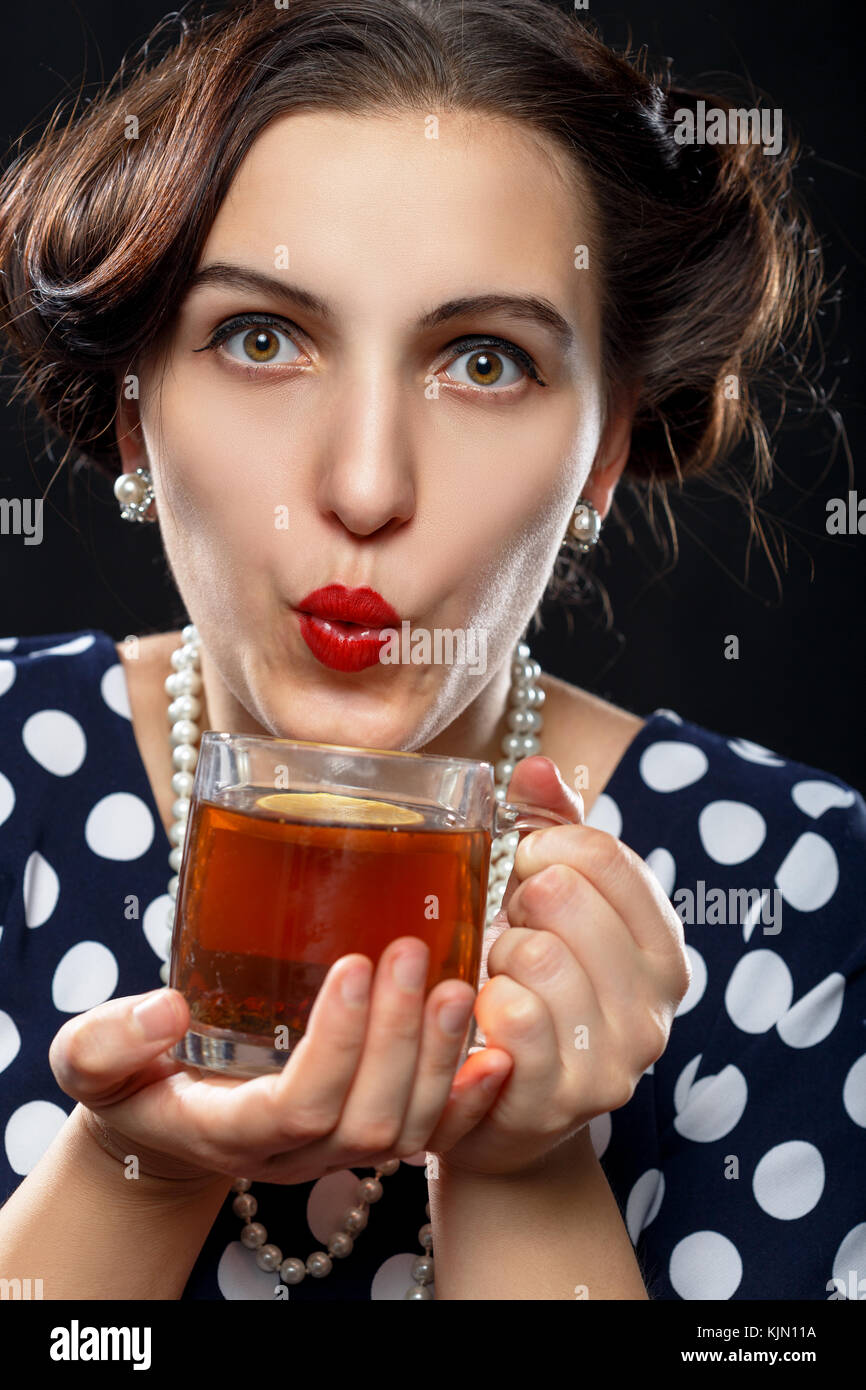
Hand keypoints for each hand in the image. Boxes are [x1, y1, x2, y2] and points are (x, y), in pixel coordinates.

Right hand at [48, 936, 509, 1187]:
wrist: (166, 1121)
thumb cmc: (133, 1080)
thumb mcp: (92, 1060)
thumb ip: (109, 1041)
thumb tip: (165, 1010)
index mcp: (233, 1130)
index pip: (299, 1106)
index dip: (337, 1044)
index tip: (354, 964)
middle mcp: (296, 1151)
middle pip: (369, 1119)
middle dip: (400, 1038)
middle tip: (413, 952)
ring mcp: (337, 1148)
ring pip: (410, 1130)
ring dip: (442, 1058)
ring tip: (458, 982)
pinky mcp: (366, 1129)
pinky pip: (434, 1135)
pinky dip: (471, 1099)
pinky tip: (499, 1054)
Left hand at [424, 756, 690, 1177]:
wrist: (507, 1113)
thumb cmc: (530, 991)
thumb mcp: (549, 904)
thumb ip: (550, 829)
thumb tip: (535, 764)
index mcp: (665, 946)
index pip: (604, 852)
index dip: (545, 846)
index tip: (526, 870)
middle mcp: (658, 1005)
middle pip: (563, 896)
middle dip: (517, 906)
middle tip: (512, 935)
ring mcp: (618, 1058)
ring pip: (535, 954)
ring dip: (498, 958)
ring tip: (501, 977)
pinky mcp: (566, 1097)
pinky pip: (513, 1013)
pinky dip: (484, 1003)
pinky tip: (487, 1016)